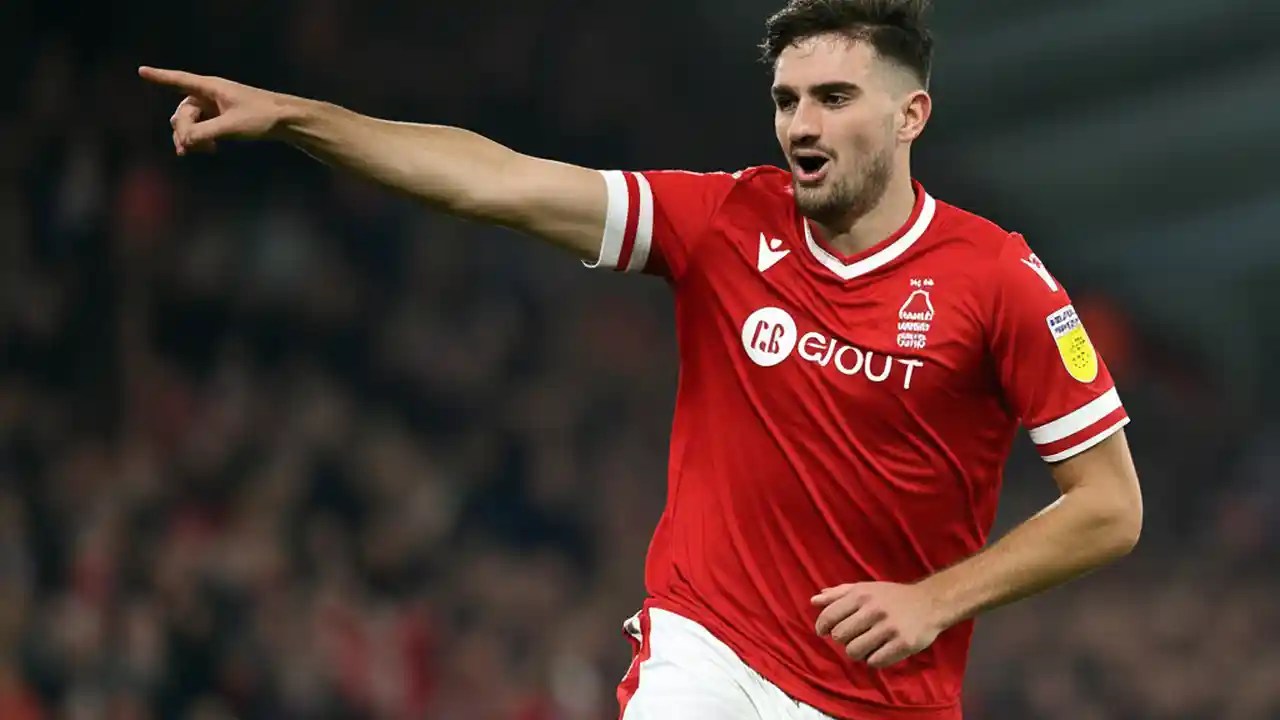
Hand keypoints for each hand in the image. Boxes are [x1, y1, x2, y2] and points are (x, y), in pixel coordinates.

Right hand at [138, 66, 289, 155]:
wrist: (286, 121)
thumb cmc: (261, 117)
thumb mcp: (230, 127)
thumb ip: (203, 133)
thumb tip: (183, 141)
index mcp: (212, 87)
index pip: (179, 80)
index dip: (160, 77)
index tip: (141, 70)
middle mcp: (211, 95)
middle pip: (183, 111)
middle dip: (182, 129)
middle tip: (186, 148)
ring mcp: (217, 107)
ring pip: (192, 122)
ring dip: (190, 137)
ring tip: (197, 152)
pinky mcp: (224, 118)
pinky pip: (203, 128)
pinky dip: (201, 139)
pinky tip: (209, 150)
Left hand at [811, 581, 943, 668]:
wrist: (930, 602)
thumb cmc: (892, 596)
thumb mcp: (865, 589)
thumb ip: (838, 594)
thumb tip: (814, 600)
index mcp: (861, 595)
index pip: (829, 616)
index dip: (822, 627)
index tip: (824, 632)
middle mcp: (874, 610)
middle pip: (840, 636)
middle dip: (843, 639)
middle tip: (853, 636)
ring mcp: (889, 628)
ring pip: (855, 651)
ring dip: (858, 652)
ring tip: (867, 644)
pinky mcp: (903, 644)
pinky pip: (875, 661)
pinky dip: (874, 660)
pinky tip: (881, 650)